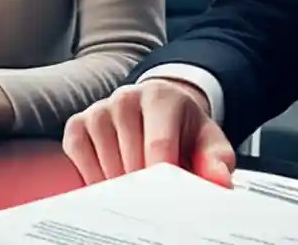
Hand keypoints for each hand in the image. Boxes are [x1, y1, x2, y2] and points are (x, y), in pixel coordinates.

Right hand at [62, 78, 234, 186]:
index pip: (158, 144)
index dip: (162, 178)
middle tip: (154, 200)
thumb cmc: (183, 130)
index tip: (167, 201)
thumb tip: (219, 180)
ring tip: (136, 187)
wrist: (160, 111)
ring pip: (104, 161)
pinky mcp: (78, 123)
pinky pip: (78, 156)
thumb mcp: (209, 141)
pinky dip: (91, 176)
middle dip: (143, 187)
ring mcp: (99, 109)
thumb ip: (217, 160)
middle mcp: (126, 98)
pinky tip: (108, 182)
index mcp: (160, 97)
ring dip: (118, 184)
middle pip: (130, 158)